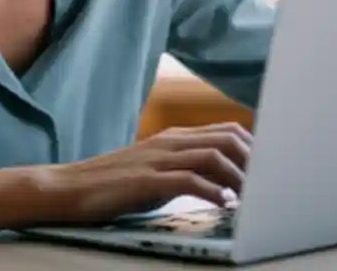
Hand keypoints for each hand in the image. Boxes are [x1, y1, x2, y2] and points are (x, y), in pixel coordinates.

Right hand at [36, 122, 251, 224]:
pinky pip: (188, 180)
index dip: (254, 148)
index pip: (227, 130)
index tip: (271, 170)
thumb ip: (185, 169)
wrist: (66, 188)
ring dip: (239, 178)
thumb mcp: (154, 170)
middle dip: (254, 161)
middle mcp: (169, 143)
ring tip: (252, 198)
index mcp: (174, 138)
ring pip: (212, 156)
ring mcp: (157, 159)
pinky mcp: (145, 180)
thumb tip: (223, 184)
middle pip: (227, 138)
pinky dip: (212, 192)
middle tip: (269, 185)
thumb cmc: (112, 184)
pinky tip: (224, 205)